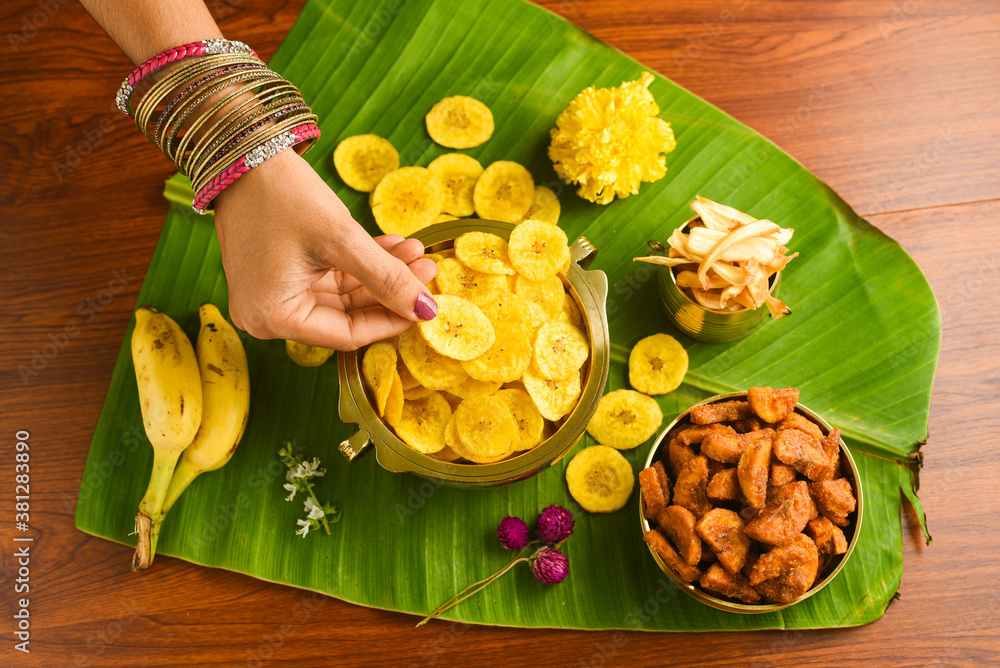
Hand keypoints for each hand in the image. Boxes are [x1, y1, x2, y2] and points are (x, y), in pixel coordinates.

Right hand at [213, 149, 437, 350]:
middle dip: (390, 290)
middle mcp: (267, 315)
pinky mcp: (280, 274)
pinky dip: (359, 264)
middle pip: (346, 316)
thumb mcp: (341, 238)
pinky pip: (329, 279)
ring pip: (342, 295)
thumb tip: (428, 310)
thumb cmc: (282, 195)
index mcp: (273, 317)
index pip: (348, 334)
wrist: (243, 152)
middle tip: (427, 269)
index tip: (428, 302)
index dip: (392, 319)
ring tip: (414, 250)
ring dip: (379, 273)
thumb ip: (387, 278)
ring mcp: (273, 294)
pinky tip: (392, 246)